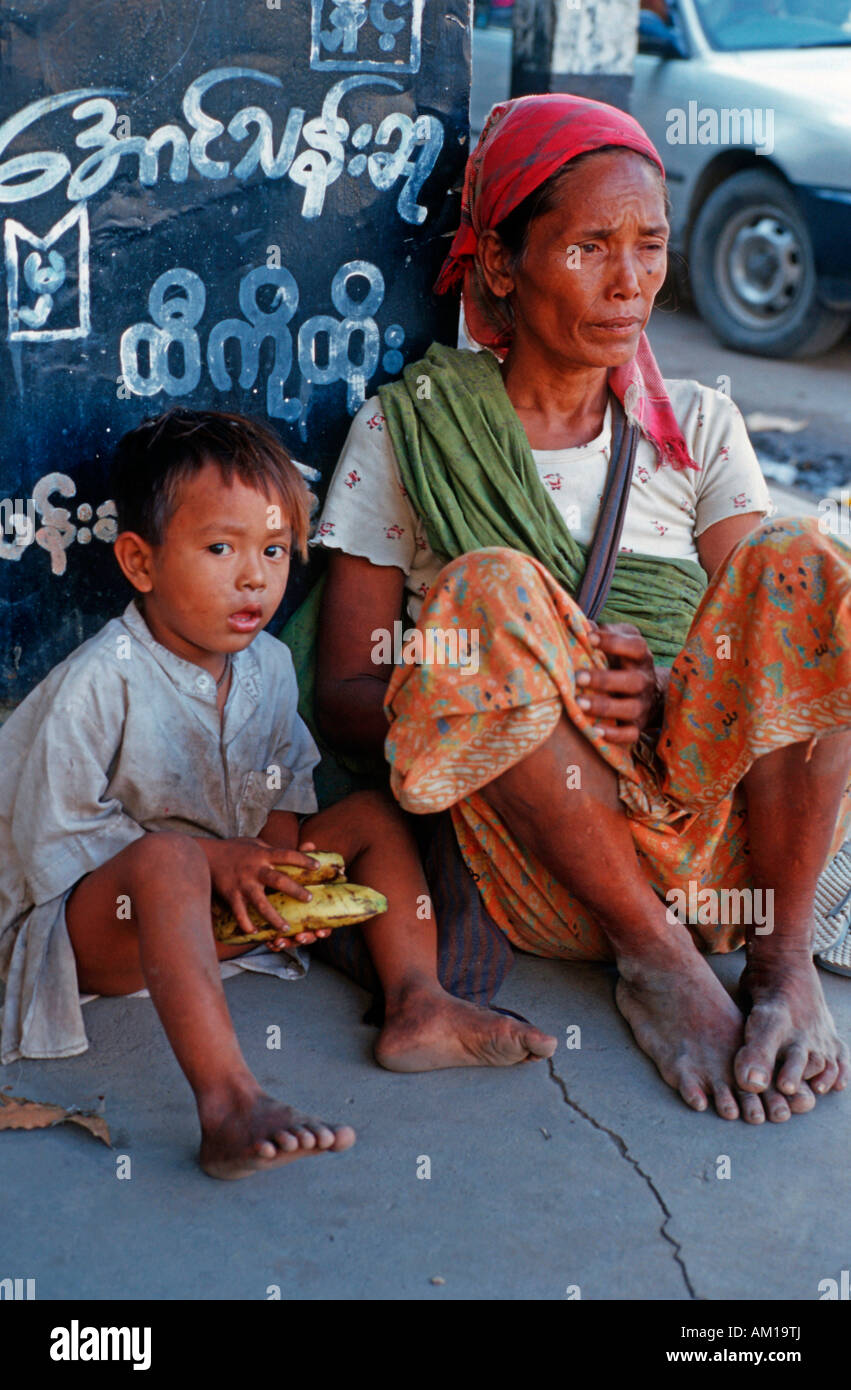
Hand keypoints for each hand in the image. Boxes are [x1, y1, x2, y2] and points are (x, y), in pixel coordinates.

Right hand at [203, 838, 332, 948]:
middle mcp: (254, 869)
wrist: (206, 854)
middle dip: (294, 890)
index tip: (317, 867)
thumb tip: (311, 845)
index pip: (286, 855)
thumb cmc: (235, 849)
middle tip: (309, 899)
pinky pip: (239, 913)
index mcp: (262, 855)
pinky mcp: (230, 895)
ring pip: (260, 903)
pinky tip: (255, 932)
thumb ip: (281, 848)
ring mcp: (242, 884)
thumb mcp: (258, 843)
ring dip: (273, 917)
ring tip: (285, 928)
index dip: (303, 860)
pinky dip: (246, 924)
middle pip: (277, 880)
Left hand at [574, 622, 660, 745]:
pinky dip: (614, 734)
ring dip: (605, 706)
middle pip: (632, 680)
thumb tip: (577, 622)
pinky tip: (595, 731)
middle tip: (578, 676)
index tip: (589, 638)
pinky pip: (631, 734)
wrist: (651, 692)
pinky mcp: (638, 725)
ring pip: (630, 708)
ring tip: (579, 703)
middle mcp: (644, 680)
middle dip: (604, 679)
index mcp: (640, 656)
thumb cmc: (622, 660)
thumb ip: (600, 632)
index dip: (614, 642)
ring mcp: (642, 704)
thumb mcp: (618, 641)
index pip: (635, 646)